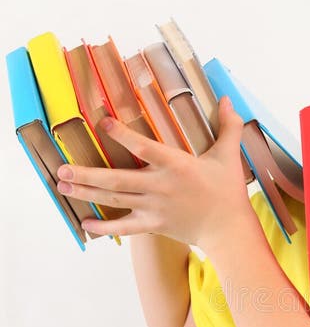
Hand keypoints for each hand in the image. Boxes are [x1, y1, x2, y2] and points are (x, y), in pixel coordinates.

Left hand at [57, 97, 249, 250]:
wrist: (228, 229)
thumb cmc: (228, 191)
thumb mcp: (229, 156)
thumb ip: (228, 126)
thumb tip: (226, 98)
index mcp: (177, 165)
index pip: (144, 148)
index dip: (122, 135)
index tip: (102, 122)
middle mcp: (161, 187)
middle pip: (118, 180)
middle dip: (88, 174)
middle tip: (62, 168)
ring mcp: (154, 208)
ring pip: (115, 200)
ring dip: (87, 192)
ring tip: (63, 184)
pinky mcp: (153, 225)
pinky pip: (124, 227)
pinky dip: (104, 228)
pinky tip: (85, 222)